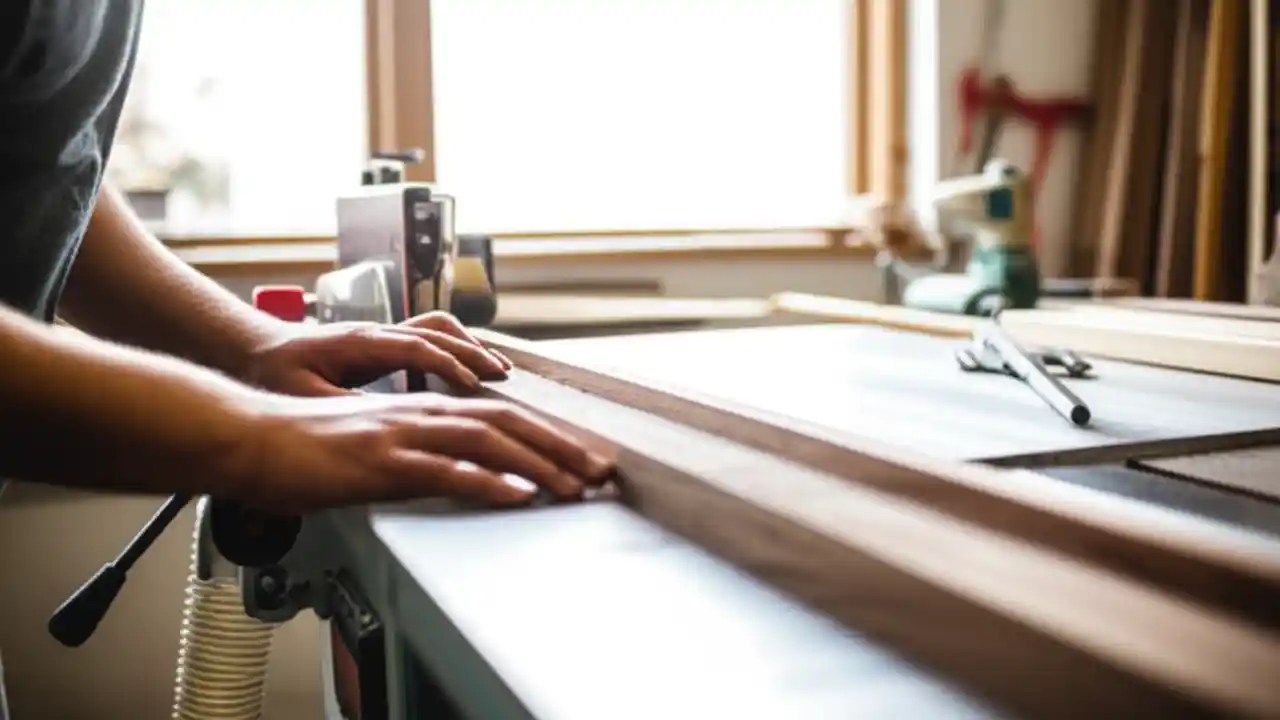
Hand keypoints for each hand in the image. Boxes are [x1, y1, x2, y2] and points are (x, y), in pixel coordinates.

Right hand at [229, 391, 613, 512]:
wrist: (254, 439)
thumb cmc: (311, 449)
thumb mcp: (380, 447)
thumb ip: (424, 456)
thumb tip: (466, 477)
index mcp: (425, 409)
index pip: (501, 418)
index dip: (547, 437)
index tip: (583, 460)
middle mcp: (422, 413)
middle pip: (508, 423)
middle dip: (561, 448)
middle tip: (602, 472)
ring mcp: (404, 434)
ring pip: (486, 441)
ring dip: (537, 464)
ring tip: (576, 486)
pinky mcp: (381, 461)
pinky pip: (443, 470)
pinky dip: (484, 481)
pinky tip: (515, 493)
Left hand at [242, 312, 513, 396]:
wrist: (252, 351)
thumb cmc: (273, 375)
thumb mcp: (303, 396)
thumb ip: (345, 406)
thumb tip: (384, 419)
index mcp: (359, 343)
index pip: (416, 346)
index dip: (448, 365)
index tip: (474, 385)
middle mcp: (377, 332)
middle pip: (438, 332)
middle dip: (474, 353)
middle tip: (504, 376)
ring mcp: (382, 335)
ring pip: (438, 330)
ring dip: (470, 347)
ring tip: (497, 372)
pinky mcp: (383, 345)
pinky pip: (430, 339)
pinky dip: (456, 351)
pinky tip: (469, 373)